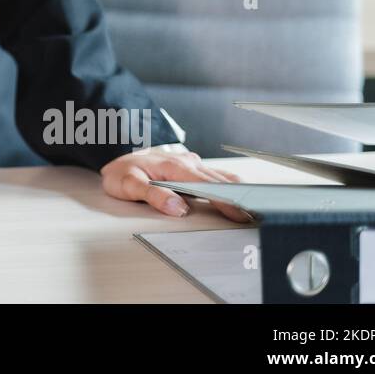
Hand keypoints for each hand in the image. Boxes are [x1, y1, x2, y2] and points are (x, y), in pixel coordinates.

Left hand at [100, 147, 251, 222]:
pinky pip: (216, 175)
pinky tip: (241, 195)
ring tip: (254, 208)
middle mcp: (187, 162)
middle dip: (239, 198)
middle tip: (256, 216)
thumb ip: (153, 195)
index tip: (239, 213)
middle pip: (220, 181)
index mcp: (175, 166)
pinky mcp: (192, 167)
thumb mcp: (129, 184)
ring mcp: (192, 163)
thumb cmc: (123, 172)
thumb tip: (177, 207)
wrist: (117, 157)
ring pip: (221, 176)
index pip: (207, 185)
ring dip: (238, 191)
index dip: (224, 200)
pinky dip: (230, 185)